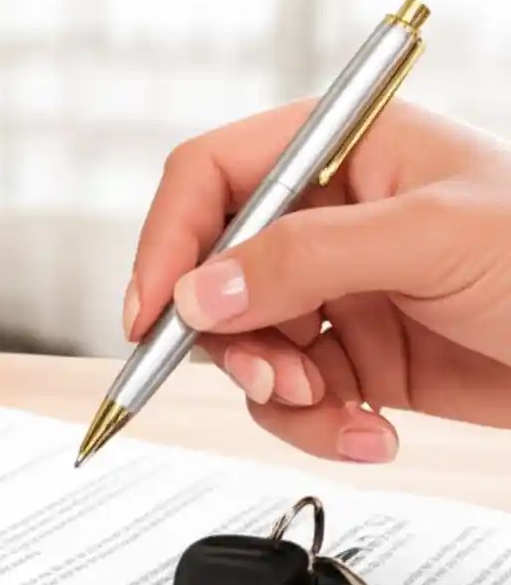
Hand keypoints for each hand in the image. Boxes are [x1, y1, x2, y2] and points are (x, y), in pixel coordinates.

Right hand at [128, 98, 510, 462]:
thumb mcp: (431, 239)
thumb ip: (304, 260)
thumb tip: (198, 294)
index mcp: (341, 154)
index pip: (212, 177)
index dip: (168, 240)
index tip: (153, 311)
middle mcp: (328, 220)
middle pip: (214, 274)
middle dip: (231, 337)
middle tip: (269, 375)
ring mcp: (340, 292)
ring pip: (247, 346)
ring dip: (277, 391)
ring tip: (332, 407)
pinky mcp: (357, 357)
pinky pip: (294, 395)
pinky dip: (316, 424)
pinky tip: (370, 431)